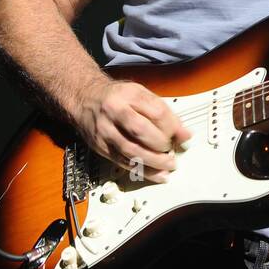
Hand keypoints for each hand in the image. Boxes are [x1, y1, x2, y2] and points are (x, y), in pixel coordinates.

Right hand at [73, 77, 192, 182]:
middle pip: (141, 131)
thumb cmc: (117, 97)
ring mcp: (105, 130)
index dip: (172, 127)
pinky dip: (141, 170)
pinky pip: (122, 162)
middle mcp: (115, 111)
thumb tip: (184, 134)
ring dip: (154, 162)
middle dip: (162, 145)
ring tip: (169, 166)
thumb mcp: (141, 95)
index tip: (181, 135)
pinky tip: (155, 174)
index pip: (156, 112)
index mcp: (129, 95)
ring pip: (131, 150)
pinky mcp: (100, 146)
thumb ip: (163, 112)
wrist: (84, 98)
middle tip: (173, 150)